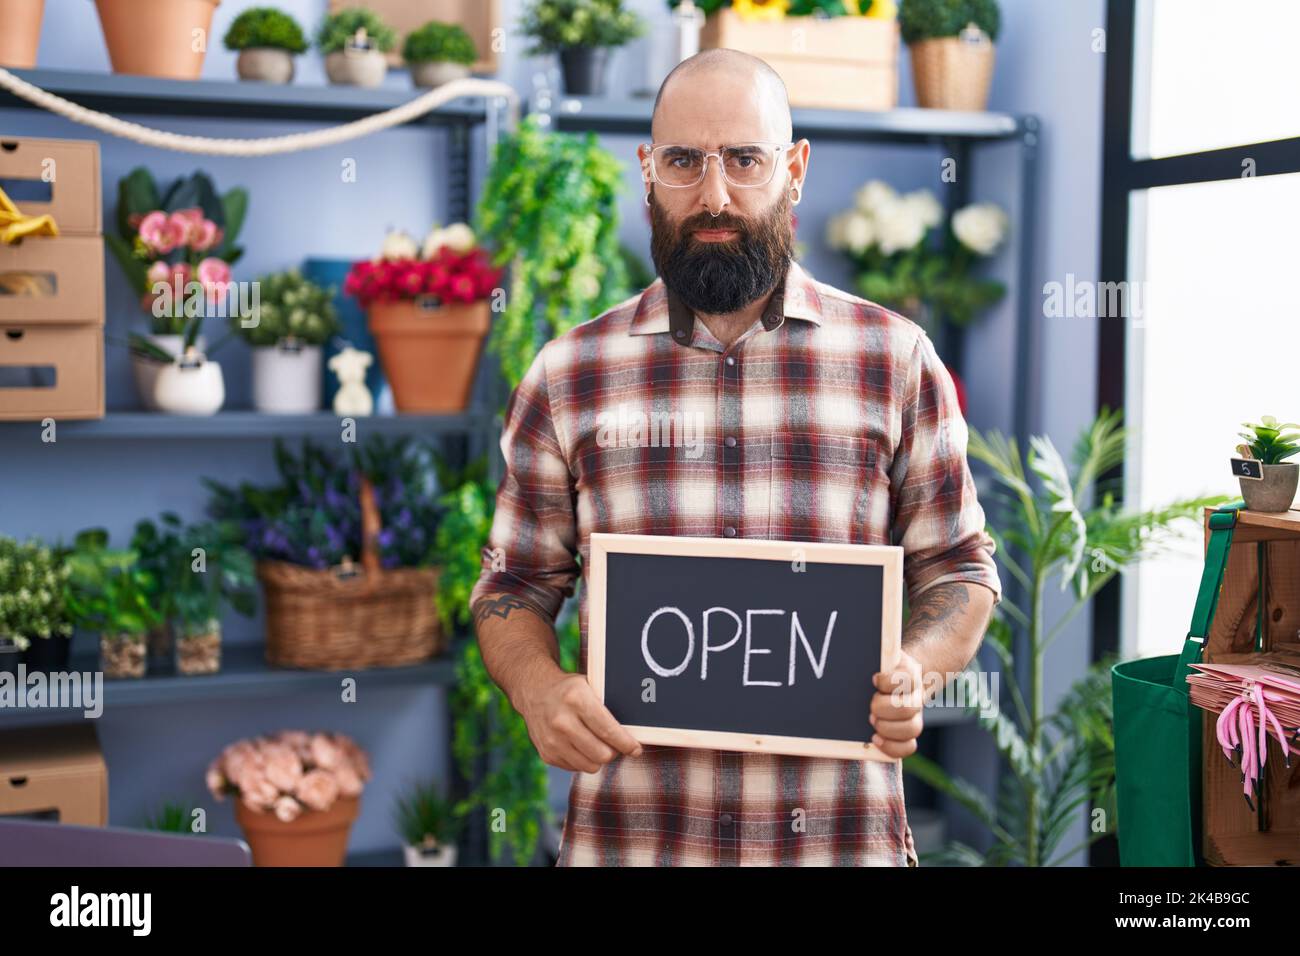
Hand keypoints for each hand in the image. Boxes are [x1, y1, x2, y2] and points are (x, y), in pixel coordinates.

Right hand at [516, 670, 642, 773]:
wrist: (535, 692)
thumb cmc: (570, 690)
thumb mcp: (590, 686)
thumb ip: (608, 706)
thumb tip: (632, 731)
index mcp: (577, 699)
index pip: (608, 730)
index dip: (626, 743)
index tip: (636, 749)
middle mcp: (562, 721)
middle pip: (602, 754)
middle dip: (614, 751)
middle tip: (615, 744)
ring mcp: (552, 740)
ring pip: (590, 765)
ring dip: (598, 758)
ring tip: (598, 744)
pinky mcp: (546, 754)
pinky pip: (576, 767)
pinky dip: (583, 759)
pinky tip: (580, 744)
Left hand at [870, 650, 924, 758]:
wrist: (899, 676)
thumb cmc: (881, 665)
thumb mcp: (880, 655)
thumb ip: (873, 653)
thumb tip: (849, 640)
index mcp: (909, 674)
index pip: (906, 680)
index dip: (888, 682)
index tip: (873, 679)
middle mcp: (915, 695)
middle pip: (909, 707)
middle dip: (884, 709)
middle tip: (870, 708)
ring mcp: (914, 715)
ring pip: (913, 728)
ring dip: (888, 728)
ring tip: (872, 722)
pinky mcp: (908, 732)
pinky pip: (909, 746)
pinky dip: (893, 747)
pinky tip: (875, 739)